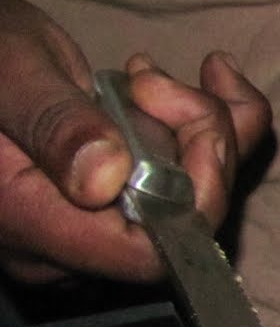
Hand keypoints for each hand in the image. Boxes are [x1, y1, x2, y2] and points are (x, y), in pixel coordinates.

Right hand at [0, 0, 270, 285]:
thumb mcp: (10, 74)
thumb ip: (54, 125)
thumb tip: (103, 181)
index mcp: (30, 223)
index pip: (145, 254)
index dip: (192, 197)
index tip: (192, 126)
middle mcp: (70, 243)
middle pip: (183, 225)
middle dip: (200, 143)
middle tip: (152, 80)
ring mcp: (98, 226)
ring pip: (198, 199)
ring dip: (205, 126)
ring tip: (150, 72)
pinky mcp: (121, 203)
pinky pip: (195, 182)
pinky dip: (213, 126)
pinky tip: (210, 75)